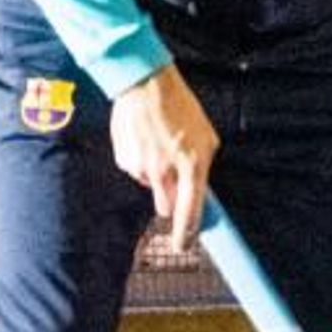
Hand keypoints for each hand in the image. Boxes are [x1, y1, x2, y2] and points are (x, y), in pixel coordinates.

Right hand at [112, 63, 219, 250]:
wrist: (146, 86)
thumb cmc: (182, 109)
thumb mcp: (206, 137)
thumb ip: (203, 168)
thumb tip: (201, 193)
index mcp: (192, 166)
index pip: (189, 212)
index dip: (186, 233)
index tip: (183, 246)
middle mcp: (165, 172)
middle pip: (165, 207)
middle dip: (170, 201)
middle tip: (174, 181)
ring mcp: (142, 168)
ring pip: (150, 187)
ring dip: (157, 176)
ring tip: (160, 146)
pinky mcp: (124, 160)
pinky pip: (136, 171)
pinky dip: (142, 163)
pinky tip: (145, 141)